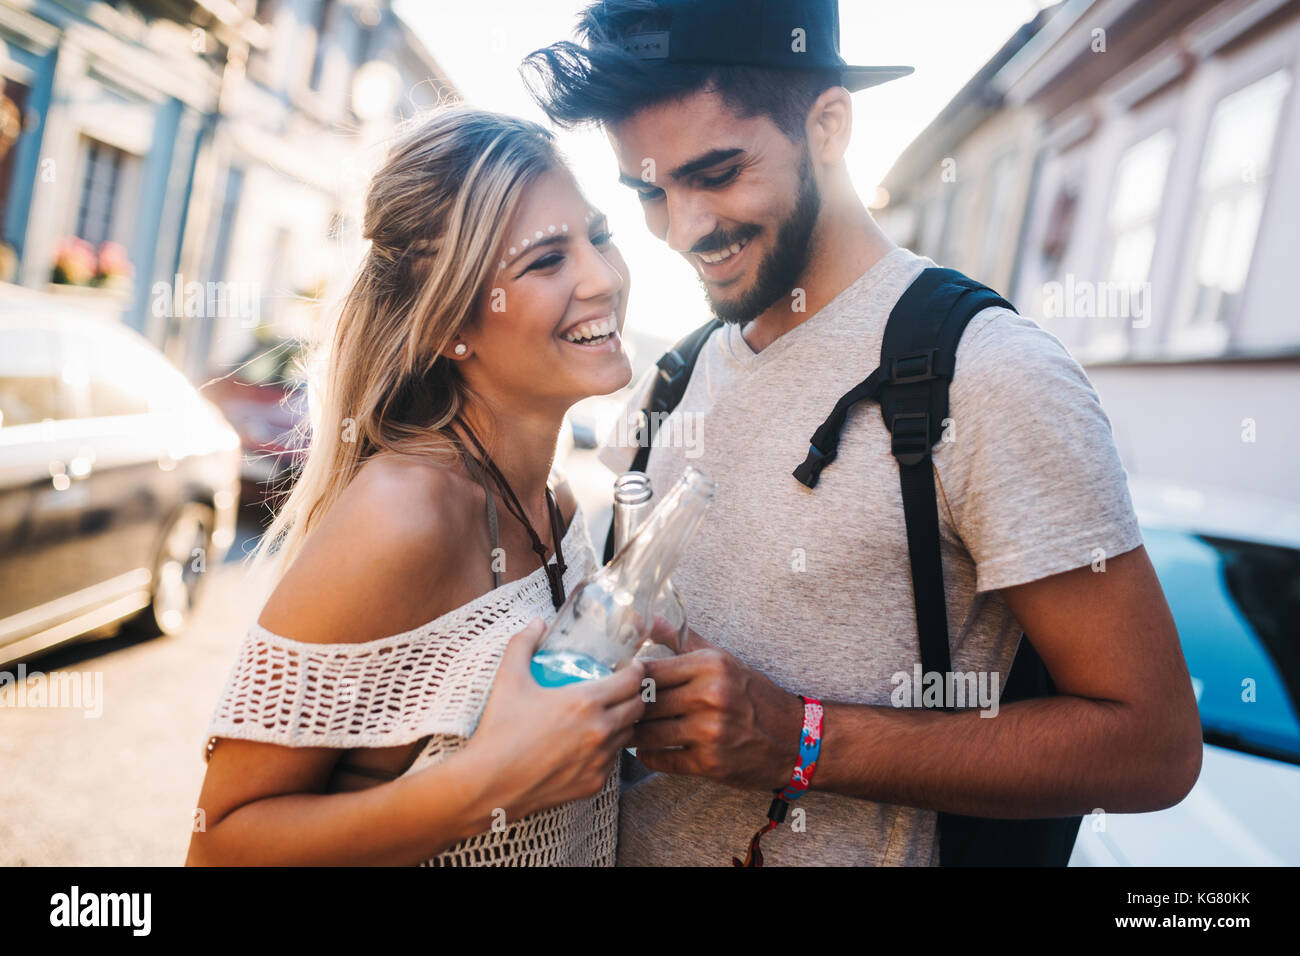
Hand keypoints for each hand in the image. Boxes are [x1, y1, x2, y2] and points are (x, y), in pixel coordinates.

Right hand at [472, 619, 646, 819]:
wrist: (489, 784)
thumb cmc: (500, 730)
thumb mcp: (509, 679)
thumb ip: (523, 644)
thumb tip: (536, 624)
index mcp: (586, 702)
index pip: (632, 681)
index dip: (637, 671)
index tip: (631, 667)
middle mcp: (600, 731)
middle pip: (638, 708)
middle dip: (634, 695)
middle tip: (621, 690)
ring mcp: (600, 760)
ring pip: (628, 735)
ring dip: (623, 722)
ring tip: (607, 715)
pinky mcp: (594, 783)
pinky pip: (612, 761)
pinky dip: (606, 750)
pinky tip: (590, 744)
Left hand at [631, 618, 804, 789]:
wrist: (795, 739)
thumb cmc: (754, 697)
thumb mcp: (723, 660)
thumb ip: (682, 640)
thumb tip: (650, 619)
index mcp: (710, 665)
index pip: (648, 670)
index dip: (628, 679)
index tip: (619, 684)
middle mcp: (709, 696)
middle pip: (644, 702)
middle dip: (628, 708)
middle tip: (616, 710)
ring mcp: (709, 732)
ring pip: (647, 733)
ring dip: (633, 734)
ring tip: (628, 730)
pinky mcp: (709, 763)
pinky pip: (660, 759)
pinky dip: (649, 755)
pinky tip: (650, 749)